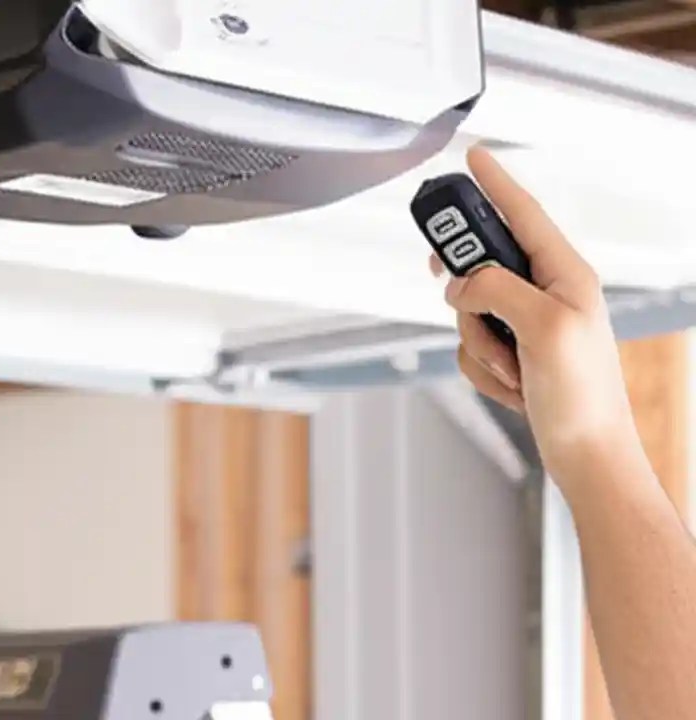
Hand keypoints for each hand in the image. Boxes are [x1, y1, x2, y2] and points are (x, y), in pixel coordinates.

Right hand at [430, 146, 639, 484]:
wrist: (586, 453)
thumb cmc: (584, 396)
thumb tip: (461, 282)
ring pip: (467, 308)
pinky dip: (481, 368)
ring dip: (479, 343)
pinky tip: (511, 383)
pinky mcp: (512, 351)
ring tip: (512, 367)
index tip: (472, 156)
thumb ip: (497, 290)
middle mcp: (546, 293)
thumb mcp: (543, 328)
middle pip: (482, 263)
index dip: (495, 183)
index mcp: (565, 275)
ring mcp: (526, 323)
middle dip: (468, 290)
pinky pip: (469, 344)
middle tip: (457, 295)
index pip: (523, 214)